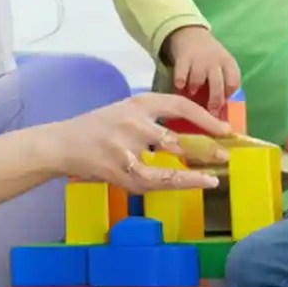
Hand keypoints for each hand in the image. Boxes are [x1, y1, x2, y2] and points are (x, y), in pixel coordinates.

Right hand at [46, 93, 231, 193]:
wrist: (62, 144)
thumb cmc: (97, 130)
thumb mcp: (125, 113)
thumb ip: (152, 121)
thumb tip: (188, 138)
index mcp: (138, 103)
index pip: (179, 104)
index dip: (204, 117)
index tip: (225, 128)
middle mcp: (134, 120)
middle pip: (178, 135)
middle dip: (205, 147)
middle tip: (225, 155)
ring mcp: (127, 144)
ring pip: (169, 157)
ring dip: (195, 168)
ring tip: (212, 176)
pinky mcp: (121, 168)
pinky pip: (157, 178)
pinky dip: (181, 182)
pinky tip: (197, 183)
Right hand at [165, 26, 239, 113]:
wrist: (190, 34)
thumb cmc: (209, 57)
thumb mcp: (222, 64)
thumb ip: (224, 82)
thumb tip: (222, 110)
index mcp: (228, 63)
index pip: (234, 82)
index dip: (229, 95)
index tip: (224, 105)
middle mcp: (215, 61)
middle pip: (218, 84)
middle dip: (215, 101)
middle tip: (210, 111)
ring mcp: (199, 59)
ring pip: (198, 80)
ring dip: (195, 90)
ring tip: (192, 93)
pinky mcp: (183, 58)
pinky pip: (181, 75)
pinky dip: (180, 83)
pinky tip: (180, 87)